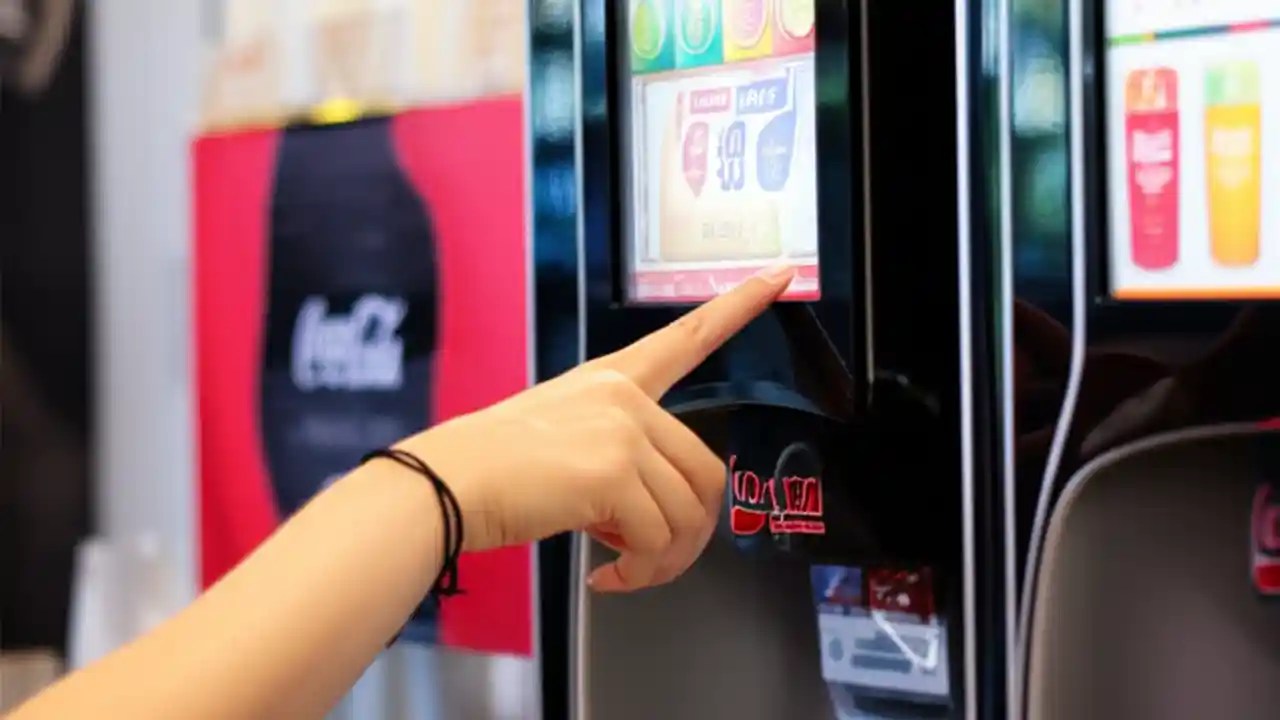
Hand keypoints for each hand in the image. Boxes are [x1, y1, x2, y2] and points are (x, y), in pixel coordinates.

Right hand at [401, 265, 795, 591]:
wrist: (444, 485)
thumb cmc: (492, 472)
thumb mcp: (564, 447)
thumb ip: (619, 463)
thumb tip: (652, 525)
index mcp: (613, 381)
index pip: (687, 336)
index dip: (740, 304)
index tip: (781, 273)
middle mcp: (625, 397)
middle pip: (705, 471)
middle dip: (689, 533)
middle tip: (652, 561)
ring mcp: (623, 430)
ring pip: (687, 512)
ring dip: (663, 559)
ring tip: (624, 569)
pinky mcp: (614, 472)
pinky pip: (659, 539)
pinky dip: (641, 572)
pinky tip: (607, 575)